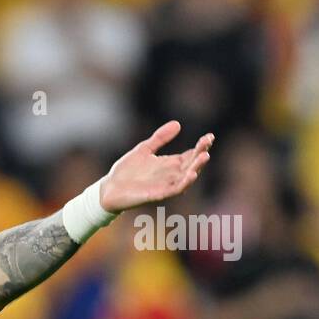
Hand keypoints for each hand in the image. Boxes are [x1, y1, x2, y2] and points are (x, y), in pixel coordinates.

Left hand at [99, 121, 213, 212]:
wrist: (109, 188)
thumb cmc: (126, 171)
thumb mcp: (144, 149)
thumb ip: (160, 138)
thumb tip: (178, 124)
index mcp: (169, 164)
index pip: (190, 154)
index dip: (201, 146)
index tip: (209, 136)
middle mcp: (171, 175)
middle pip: (191, 164)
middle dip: (201, 154)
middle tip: (207, 143)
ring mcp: (165, 185)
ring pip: (186, 177)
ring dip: (196, 167)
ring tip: (205, 156)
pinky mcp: (158, 195)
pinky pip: (175, 190)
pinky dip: (184, 183)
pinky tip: (192, 174)